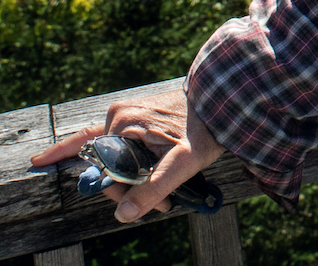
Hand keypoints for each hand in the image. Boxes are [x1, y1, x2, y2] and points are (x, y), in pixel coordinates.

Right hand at [29, 84, 225, 222]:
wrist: (222, 102)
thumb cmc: (204, 130)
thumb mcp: (182, 163)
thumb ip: (153, 187)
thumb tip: (123, 214)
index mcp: (122, 123)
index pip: (107, 172)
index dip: (127, 194)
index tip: (157, 202)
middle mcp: (118, 115)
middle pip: (111, 165)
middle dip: (134, 187)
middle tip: (164, 200)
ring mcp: (125, 113)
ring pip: (116, 157)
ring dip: (134, 177)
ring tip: (163, 189)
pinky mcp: (134, 115)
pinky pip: (115, 141)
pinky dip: (118, 158)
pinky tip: (95, 162)